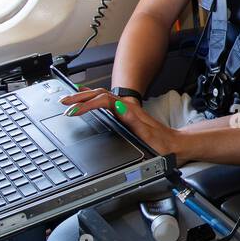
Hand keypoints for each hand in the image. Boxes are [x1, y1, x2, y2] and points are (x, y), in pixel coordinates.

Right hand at [59, 88, 180, 156]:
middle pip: (100, 95)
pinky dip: (93, 99)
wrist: (175, 145)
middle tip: (63, 101)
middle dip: (80, 97)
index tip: (74, 110)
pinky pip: (105, 102)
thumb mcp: (148, 135)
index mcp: (130, 111)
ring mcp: (126, 109)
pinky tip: (87, 101)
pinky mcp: (126, 114)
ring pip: (102, 96)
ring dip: (85, 96)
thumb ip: (132, 120)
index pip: (104, 101)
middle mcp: (127, 107)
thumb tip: (118, 106)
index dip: (88, 104)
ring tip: (69, 97)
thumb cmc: (163, 144)